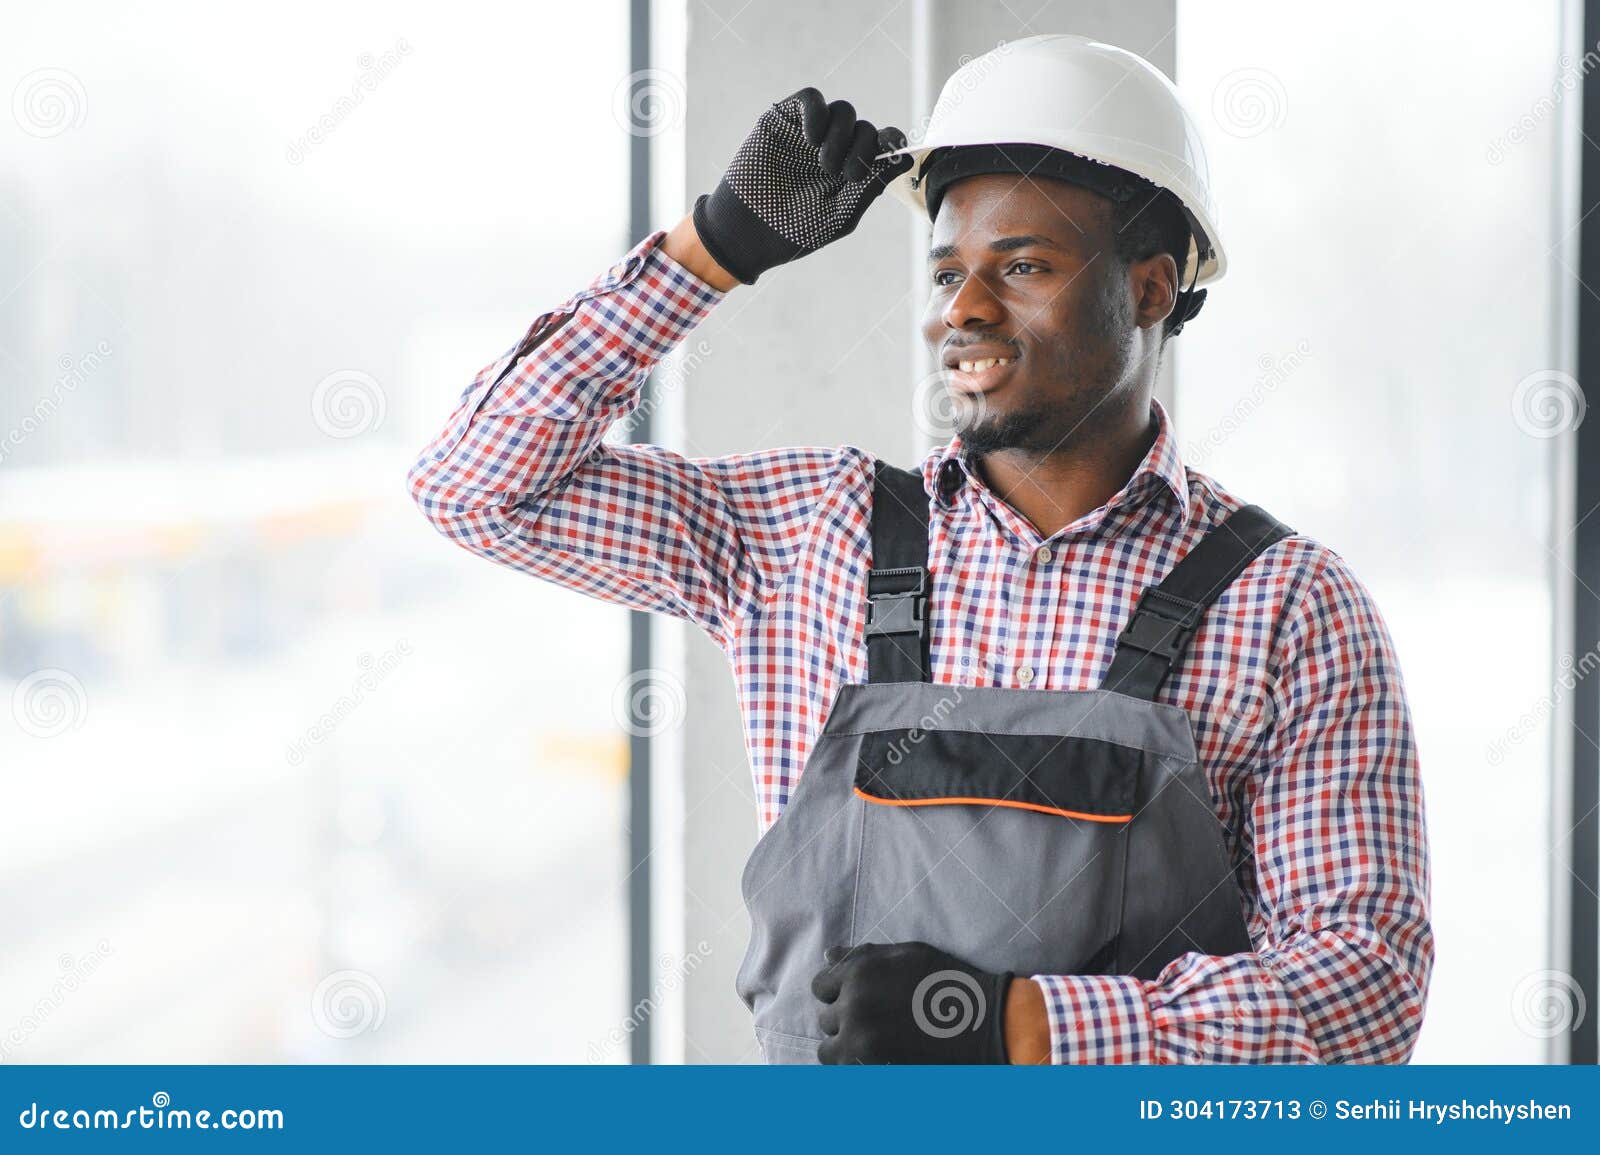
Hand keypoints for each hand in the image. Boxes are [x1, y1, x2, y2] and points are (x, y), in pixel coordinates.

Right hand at [691, 87, 912, 284]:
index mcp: (850, 172)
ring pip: (843, 110)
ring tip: (824, 163)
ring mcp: (809, 135)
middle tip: (844, 174)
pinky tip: (811, 139)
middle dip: (862, 147)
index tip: (892, 146)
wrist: (747, 231)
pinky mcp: (784, 121)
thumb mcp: (841, 214)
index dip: (891, 139)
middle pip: (865, 127)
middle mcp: (833, 150)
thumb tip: (905, 159)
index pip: (881, 144)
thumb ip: (871, 186)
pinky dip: (817, 113)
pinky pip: (811, 99)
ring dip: (842, 134)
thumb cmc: (794, 230)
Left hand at [810, 941, 1011, 1063]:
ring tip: (874, 1045)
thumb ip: (863, 955)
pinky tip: (877, 1060)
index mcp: (860, 972)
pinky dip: (855, 1068)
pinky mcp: (872, 1068)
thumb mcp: (907, 954)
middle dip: (846, 1020)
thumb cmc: (946, 983)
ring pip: (828, 1050)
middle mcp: (854, 1004)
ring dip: (846, 1047)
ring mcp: (861, 1039)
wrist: (982, 1024)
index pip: (821, 986)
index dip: (838, 992)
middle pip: (826, 1018)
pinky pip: (844, 1072)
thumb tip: (829, 958)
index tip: (858, 999)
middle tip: (877, 1022)